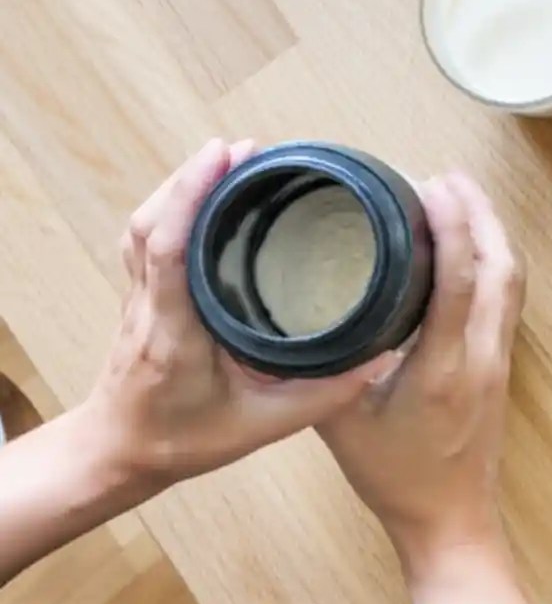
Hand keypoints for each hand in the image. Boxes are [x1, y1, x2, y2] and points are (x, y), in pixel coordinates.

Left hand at [89, 138, 393, 487]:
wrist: (117, 454)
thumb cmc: (183, 441)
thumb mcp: (262, 428)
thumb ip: (323, 395)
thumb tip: (381, 358)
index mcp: (175, 333)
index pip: (170, 250)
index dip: (190, 196)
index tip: (223, 156)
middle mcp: (151, 306)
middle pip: (153, 224)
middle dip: (194, 177)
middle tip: (246, 148)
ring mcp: (139, 298)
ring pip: (143, 225)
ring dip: (180, 186)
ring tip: (230, 159)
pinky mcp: (141, 296)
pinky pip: (146, 238)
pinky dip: (171, 206)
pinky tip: (203, 195)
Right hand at [318, 174, 525, 601]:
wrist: (449, 519)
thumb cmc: (399, 478)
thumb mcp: (342, 424)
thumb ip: (322, 369)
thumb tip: (297, 317)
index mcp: (444, 368)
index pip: (459, 280)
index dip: (451, 225)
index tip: (432, 186)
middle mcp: (482, 356)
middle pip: (501, 268)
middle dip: (480, 214)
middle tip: (446, 178)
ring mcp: (499, 359)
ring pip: (512, 280)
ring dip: (492, 233)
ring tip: (460, 199)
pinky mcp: (501, 364)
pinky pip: (508, 298)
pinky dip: (493, 261)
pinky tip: (470, 249)